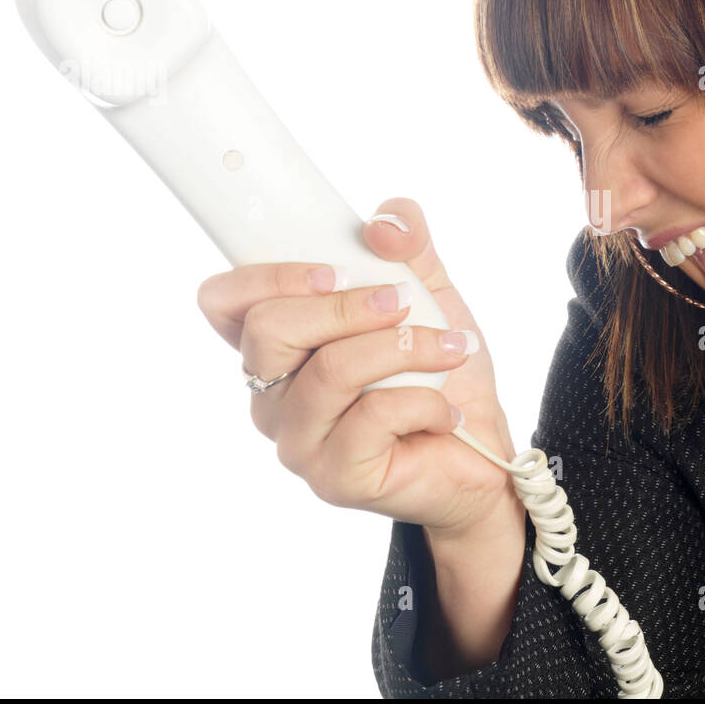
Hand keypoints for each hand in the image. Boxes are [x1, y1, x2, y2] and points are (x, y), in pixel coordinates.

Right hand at [195, 197, 517, 538]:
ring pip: (330, 371)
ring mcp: (298, 442)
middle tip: (403, 301)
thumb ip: (407, 245)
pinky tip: (446, 409)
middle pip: (269, 330)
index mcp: (278, 346)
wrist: (481, 454)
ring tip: (451, 349)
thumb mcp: (429, 293)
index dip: (265, 276)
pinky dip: (426, 400)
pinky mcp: (335, 478)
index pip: (223, 302)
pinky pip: (374, 417)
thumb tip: (384, 225)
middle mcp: (272, 395)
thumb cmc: (438, 373)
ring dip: (404, 347)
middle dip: (347, 306)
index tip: (335, 270)